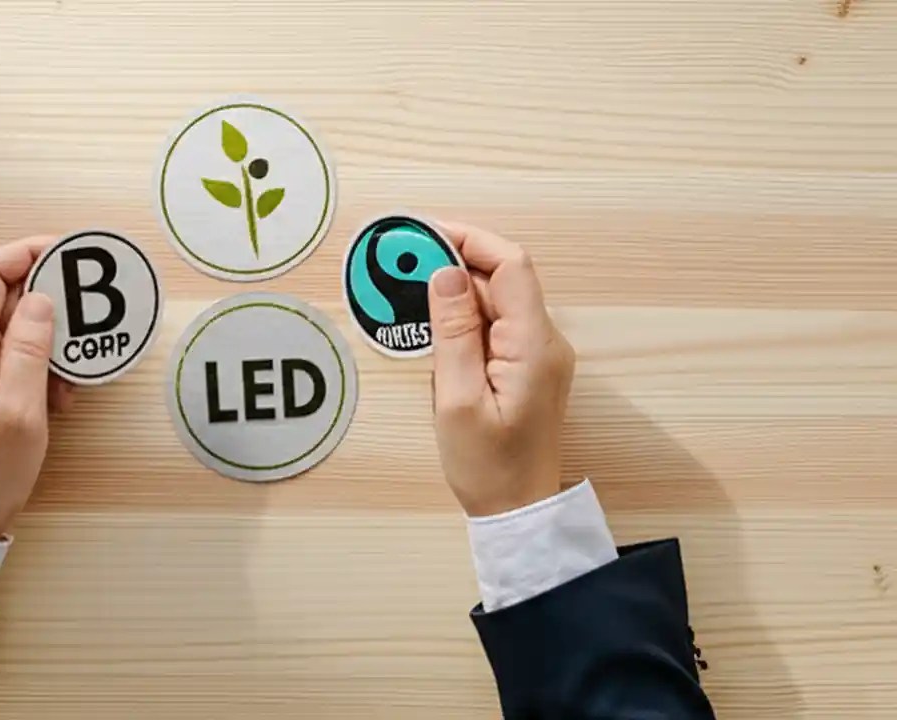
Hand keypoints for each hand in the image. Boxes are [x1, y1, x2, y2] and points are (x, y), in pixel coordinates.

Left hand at [0, 237, 75, 538]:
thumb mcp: (20, 415)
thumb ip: (30, 350)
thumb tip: (40, 299)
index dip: (29, 253)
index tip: (72, 254)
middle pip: (1, 294)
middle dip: (48, 305)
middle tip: (86, 330)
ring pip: (8, 326)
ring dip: (46, 342)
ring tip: (69, 382)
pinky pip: (5, 354)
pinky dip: (35, 364)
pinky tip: (55, 397)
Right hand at [427, 222, 575, 516]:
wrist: (519, 512)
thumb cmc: (488, 467)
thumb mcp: (458, 399)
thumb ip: (454, 332)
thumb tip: (446, 273)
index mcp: (534, 345)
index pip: (510, 265)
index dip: (469, 240)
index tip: (423, 234)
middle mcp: (544, 342)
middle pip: (502, 278)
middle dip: (454, 262)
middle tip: (402, 261)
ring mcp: (538, 355)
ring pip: (497, 301)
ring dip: (456, 290)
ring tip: (408, 290)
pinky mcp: (527, 368)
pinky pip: (495, 326)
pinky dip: (464, 317)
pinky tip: (432, 325)